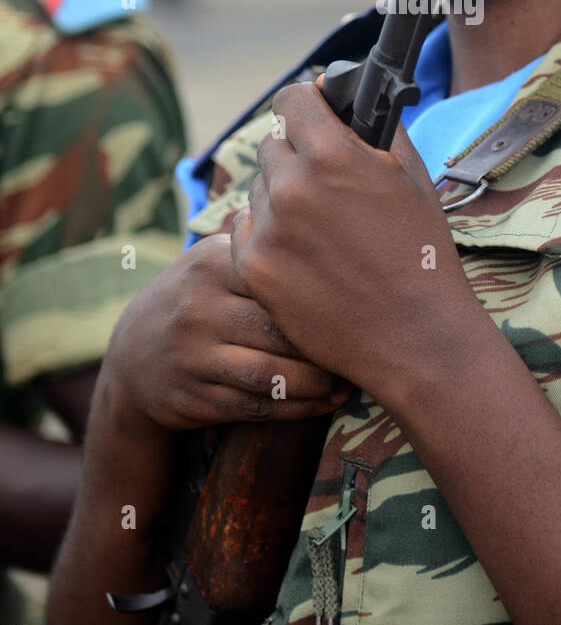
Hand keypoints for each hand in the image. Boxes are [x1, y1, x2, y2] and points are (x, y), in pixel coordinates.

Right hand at [104, 233, 352, 431]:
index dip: (323, 294)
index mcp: (212, 264)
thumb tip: (331, 216)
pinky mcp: (192, 397)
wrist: (133, 353)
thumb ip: (261, 244)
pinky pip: (255, 406)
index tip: (361, 301)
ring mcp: (192, 356)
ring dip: (317, 384)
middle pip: (278, 330)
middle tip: (363, 348)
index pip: (277, 277)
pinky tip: (325, 402)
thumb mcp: (215, 260)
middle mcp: (198, 309)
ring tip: (347, 382)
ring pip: (270, 375)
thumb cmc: (198, 297)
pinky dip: (297, 409)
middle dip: (325, 344)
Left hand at [230, 80, 484, 405]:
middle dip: (298, 154)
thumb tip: (344, 93)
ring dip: (282, 196)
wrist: (415, 336)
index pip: (291, 100)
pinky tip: (304, 252)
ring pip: (259, 189)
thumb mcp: (412, 175)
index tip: (315, 115)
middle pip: (272, 145)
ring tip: (323, 227)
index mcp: (331, 155)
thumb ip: (375, 125)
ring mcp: (268, 231)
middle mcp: (290, 187)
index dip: (307, 104)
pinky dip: (269, 233)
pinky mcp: (254, 269)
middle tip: (328, 182)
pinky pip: (246, 229)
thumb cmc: (422, 252)